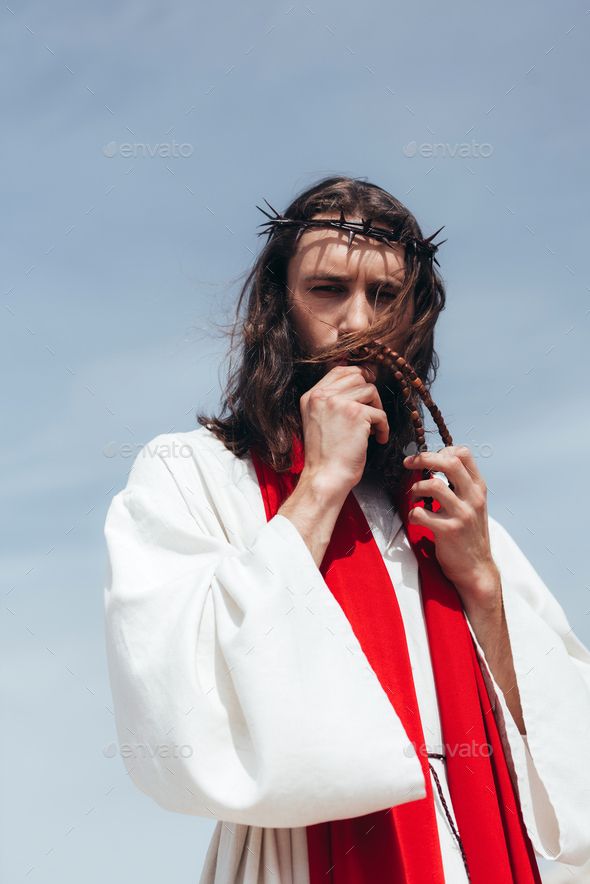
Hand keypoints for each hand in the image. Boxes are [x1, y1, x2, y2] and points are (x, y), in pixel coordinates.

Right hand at [299, 364, 388, 496]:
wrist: (325, 477)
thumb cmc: (325, 455)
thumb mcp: (319, 421)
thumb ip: (331, 401)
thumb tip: (359, 380)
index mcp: (311, 396)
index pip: (338, 370)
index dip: (357, 374)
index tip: (368, 385)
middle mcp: (322, 395)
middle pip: (357, 377)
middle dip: (369, 394)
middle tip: (370, 413)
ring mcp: (339, 403)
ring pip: (371, 390)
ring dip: (376, 410)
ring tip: (371, 429)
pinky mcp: (356, 414)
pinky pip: (380, 412)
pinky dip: (383, 427)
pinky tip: (377, 439)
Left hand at [403, 446, 500, 615]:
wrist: (476, 568)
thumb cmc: (469, 535)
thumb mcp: (474, 506)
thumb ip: (462, 486)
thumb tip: (441, 461)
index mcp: (478, 489)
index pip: (463, 454)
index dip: (442, 450)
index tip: (429, 459)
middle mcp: (473, 498)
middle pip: (448, 462)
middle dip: (423, 458)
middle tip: (408, 463)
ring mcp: (462, 514)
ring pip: (434, 485)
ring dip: (417, 487)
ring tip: (415, 496)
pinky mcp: (448, 531)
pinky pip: (421, 514)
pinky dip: (412, 513)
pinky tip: (415, 518)